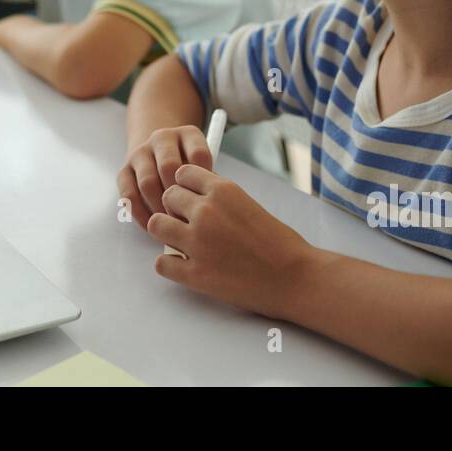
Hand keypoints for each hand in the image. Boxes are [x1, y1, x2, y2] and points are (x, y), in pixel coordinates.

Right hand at [117, 125, 213, 232]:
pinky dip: (141, 214)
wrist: (159, 152)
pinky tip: (152, 225)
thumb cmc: (189, 168)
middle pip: (169, 167)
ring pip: (147, 182)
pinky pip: (129, 194)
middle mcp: (163, 138)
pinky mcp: (124, 169)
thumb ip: (207, 181)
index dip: (202, 183)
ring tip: (170, 224)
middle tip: (186, 219)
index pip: (199, 155)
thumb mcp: (203, 166)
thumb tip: (211, 210)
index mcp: (188, 134)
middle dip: (178, 197)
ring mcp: (141, 152)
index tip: (204, 203)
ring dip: (158, 208)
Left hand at [147, 164, 313, 318]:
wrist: (295, 277)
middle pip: (167, 196)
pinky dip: (171, 265)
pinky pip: (161, 262)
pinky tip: (186, 267)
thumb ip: (220, 198)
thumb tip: (195, 197)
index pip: (182, 173)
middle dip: (175, 208)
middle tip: (190, 223)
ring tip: (183, 243)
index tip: (193, 198)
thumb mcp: (248, 203)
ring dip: (167, 233)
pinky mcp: (194, 273)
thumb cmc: (279, 243)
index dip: (186, 186)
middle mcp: (205, 211)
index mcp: (222, 190)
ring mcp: (196, 243)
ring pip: (156, 225)